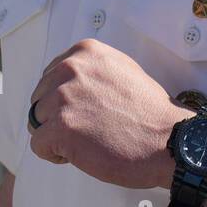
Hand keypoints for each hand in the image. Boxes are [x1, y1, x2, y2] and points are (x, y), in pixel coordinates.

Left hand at [27, 38, 192, 188]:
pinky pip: (38, 145)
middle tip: (88, 129)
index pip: (50, 76)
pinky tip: (79, 154)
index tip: (84, 110)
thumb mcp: (121, 70)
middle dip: (57, 117)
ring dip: (56, 136)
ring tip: (86, 141)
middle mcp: (71, 69)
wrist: (169, 139)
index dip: (63, 99)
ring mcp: (64, 98)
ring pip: (36, 121)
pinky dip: (54, 154)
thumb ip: (91, 70)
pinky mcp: (60, 127)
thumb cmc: (148, 112)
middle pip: (40, 98)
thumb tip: (64, 81)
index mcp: (85, 52)